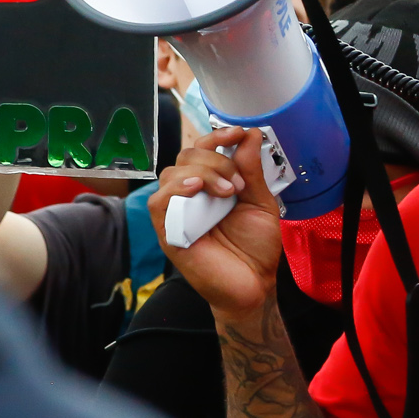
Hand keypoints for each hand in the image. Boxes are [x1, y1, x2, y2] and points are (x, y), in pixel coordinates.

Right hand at [150, 126, 284, 319]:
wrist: (255, 285)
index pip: (201, 149)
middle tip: (237, 183)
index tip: (238, 133)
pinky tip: (195, 189)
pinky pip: (159, 202)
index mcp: (210, 185)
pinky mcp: (169, 232)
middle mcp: (190, 196)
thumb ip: (251, 170)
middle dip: (215, 159)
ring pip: (172, 174)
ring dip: (202, 173)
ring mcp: (177, 213)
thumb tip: (248, 134)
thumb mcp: (260, 202)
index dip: (216, 136)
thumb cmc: (255, 247)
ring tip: (227, 192)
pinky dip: (174, 189)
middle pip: (186, 156)